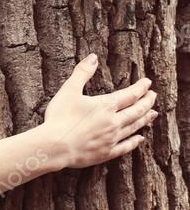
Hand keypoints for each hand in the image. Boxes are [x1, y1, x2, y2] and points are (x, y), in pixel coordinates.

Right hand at [42, 53, 156, 169]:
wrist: (55, 146)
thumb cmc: (60, 118)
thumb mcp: (68, 91)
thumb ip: (82, 73)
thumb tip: (93, 57)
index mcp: (105, 106)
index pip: (130, 95)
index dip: (140, 88)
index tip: (148, 83)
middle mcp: (114, 122)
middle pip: (136, 110)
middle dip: (147, 102)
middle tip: (153, 96)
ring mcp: (112, 138)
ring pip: (134, 127)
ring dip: (145, 119)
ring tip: (153, 114)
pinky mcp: (107, 152)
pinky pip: (126, 146)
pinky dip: (135, 142)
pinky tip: (140, 139)